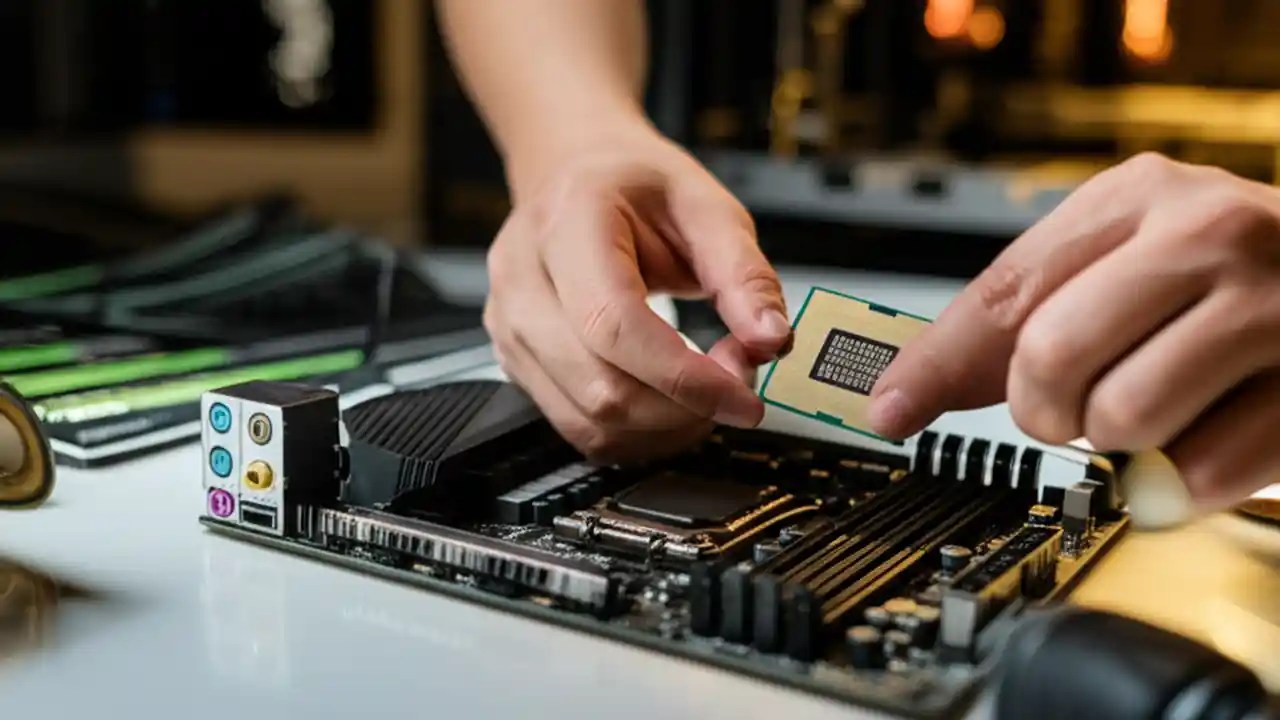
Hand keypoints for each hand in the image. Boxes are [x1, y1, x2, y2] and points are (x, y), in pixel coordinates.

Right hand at [484, 126, 790, 462]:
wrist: (574, 174)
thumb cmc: (632, 185)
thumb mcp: (704, 205)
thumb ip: (743, 273)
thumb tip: (771, 339)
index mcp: (566, 224)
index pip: (615, 325)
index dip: (686, 377)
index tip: (745, 397)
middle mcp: (523, 280)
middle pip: (600, 387)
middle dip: (685, 405)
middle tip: (737, 379)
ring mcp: (509, 327)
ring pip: (588, 421)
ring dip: (664, 427)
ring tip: (706, 388)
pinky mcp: (517, 363)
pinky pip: (577, 426)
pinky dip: (638, 432)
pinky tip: (671, 404)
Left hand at [869, 153, 1279, 508]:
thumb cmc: (1235, 277)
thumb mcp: (1126, 264)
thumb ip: (1024, 317)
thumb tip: (904, 392)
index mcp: (1141, 196)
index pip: (1004, 291)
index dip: (934, 363)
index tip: (890, 409)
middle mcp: (1208, 235)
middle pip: (1048, 356)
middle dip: (1044, 408)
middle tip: (1073, 407)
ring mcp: (1271, 306)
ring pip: (1119, 416)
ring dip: (1118, 441)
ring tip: (1154, 409)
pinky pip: (1194, 471)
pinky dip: (1181, 477)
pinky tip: (1207, 430)